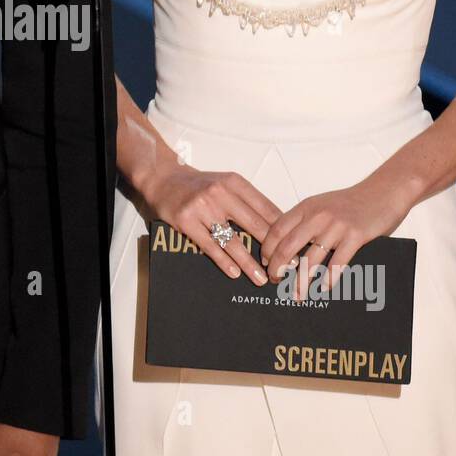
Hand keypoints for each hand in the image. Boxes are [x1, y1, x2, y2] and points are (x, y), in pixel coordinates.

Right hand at [139, 161, 281, 285]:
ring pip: (232, 241)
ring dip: (249, 263)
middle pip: (254, 225)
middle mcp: (220, 193)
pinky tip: (234, 273)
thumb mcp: (225, 183)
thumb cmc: (198, 184)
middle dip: (272, 249)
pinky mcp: (186, 221)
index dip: (281, 230)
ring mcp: (202, 208)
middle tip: (285, 267)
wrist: (162, 178)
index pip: (266, 208)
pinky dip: (224, 261)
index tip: (293, 247)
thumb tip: (275, 226)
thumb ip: (247, 200)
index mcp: (235, 182)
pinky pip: (210, 246)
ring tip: (261, 278)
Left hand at [261, 177, 414, 299]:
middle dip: (278, 268)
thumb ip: (304, 221)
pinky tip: (324, 288)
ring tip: (297, 294)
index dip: (268, 250)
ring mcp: (336, 226)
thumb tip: (284, 246)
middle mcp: (318, 216)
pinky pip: (338, 263)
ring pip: (311, 260)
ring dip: (301, 281)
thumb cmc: (351, 203)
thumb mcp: (321, 205)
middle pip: (288, 247)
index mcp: (306, 208)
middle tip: (275, 281)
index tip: (266, 264)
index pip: (277, 230)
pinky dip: (329, 279)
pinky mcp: (356, 236)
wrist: (383, 191)